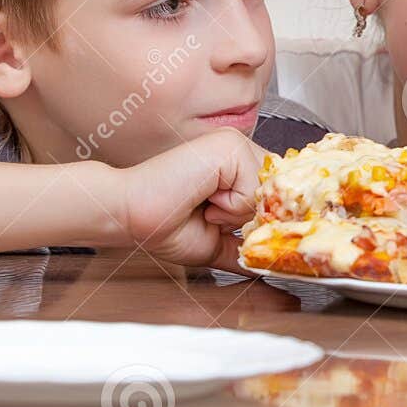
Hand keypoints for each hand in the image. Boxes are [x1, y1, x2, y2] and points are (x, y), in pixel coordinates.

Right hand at [114, 129, 265, 269]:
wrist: (129, 216)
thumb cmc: (163, 225)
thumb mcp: (217, 242)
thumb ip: (246, 244)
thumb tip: (269, 262)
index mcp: (236, 167)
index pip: (277, 191)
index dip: (268, 216)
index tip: (243, 228)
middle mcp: (239, 150)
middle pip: (278, 192)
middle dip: (250, 217)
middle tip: (211, 214)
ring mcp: (234, 144)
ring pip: (267, 191)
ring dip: (236, 212)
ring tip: (204, 205)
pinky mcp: (228, 145)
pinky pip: (252, 188)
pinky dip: (229, 205)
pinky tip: (202, 197)